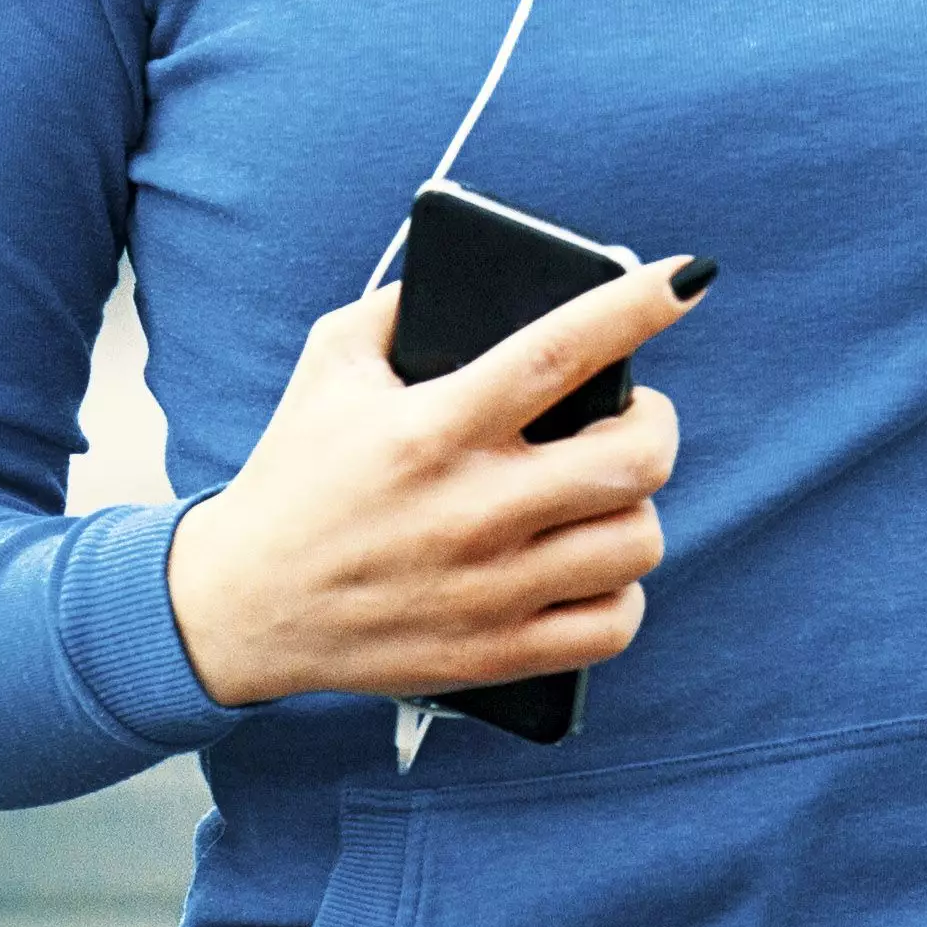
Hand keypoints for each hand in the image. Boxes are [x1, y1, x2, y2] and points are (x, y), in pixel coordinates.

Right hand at [165, 259, 702, 708]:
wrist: (240, 606)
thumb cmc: (294, 471)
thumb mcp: (329, 364)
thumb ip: (400, 305)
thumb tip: (476, 272)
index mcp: (431, 428)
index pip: (556, 354)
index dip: (633, 308)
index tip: (686, 278)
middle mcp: (470, 510)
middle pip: (631, 459)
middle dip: (655, 423)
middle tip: (634, 415)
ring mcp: (488, 590)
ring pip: (636, 541)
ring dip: (637, 506)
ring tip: (606, 492)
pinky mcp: (495, 654)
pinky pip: (614, 624)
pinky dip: (621, 590)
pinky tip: (591, 563)